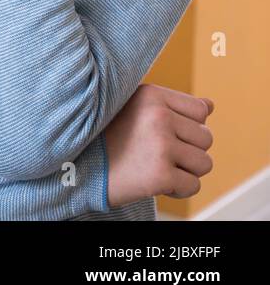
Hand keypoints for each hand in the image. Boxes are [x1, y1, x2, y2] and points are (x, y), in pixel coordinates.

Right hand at [104, 84, 214, 206]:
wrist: (73, 167)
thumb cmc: (105, 137)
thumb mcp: (133, 108)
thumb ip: (171, 105)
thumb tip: (210, 105)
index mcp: (151, 95)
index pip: (200, 110)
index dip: (186, 126)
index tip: (162, 133)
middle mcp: (158, 116)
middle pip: (205, 138)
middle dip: (187, 150)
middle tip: (155, 153)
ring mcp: (160, 146)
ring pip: (204, 163)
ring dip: (185, 170)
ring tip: (155, 166)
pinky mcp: (161, 174)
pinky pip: (194, 186)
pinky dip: (177, 189)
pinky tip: (153, 181)